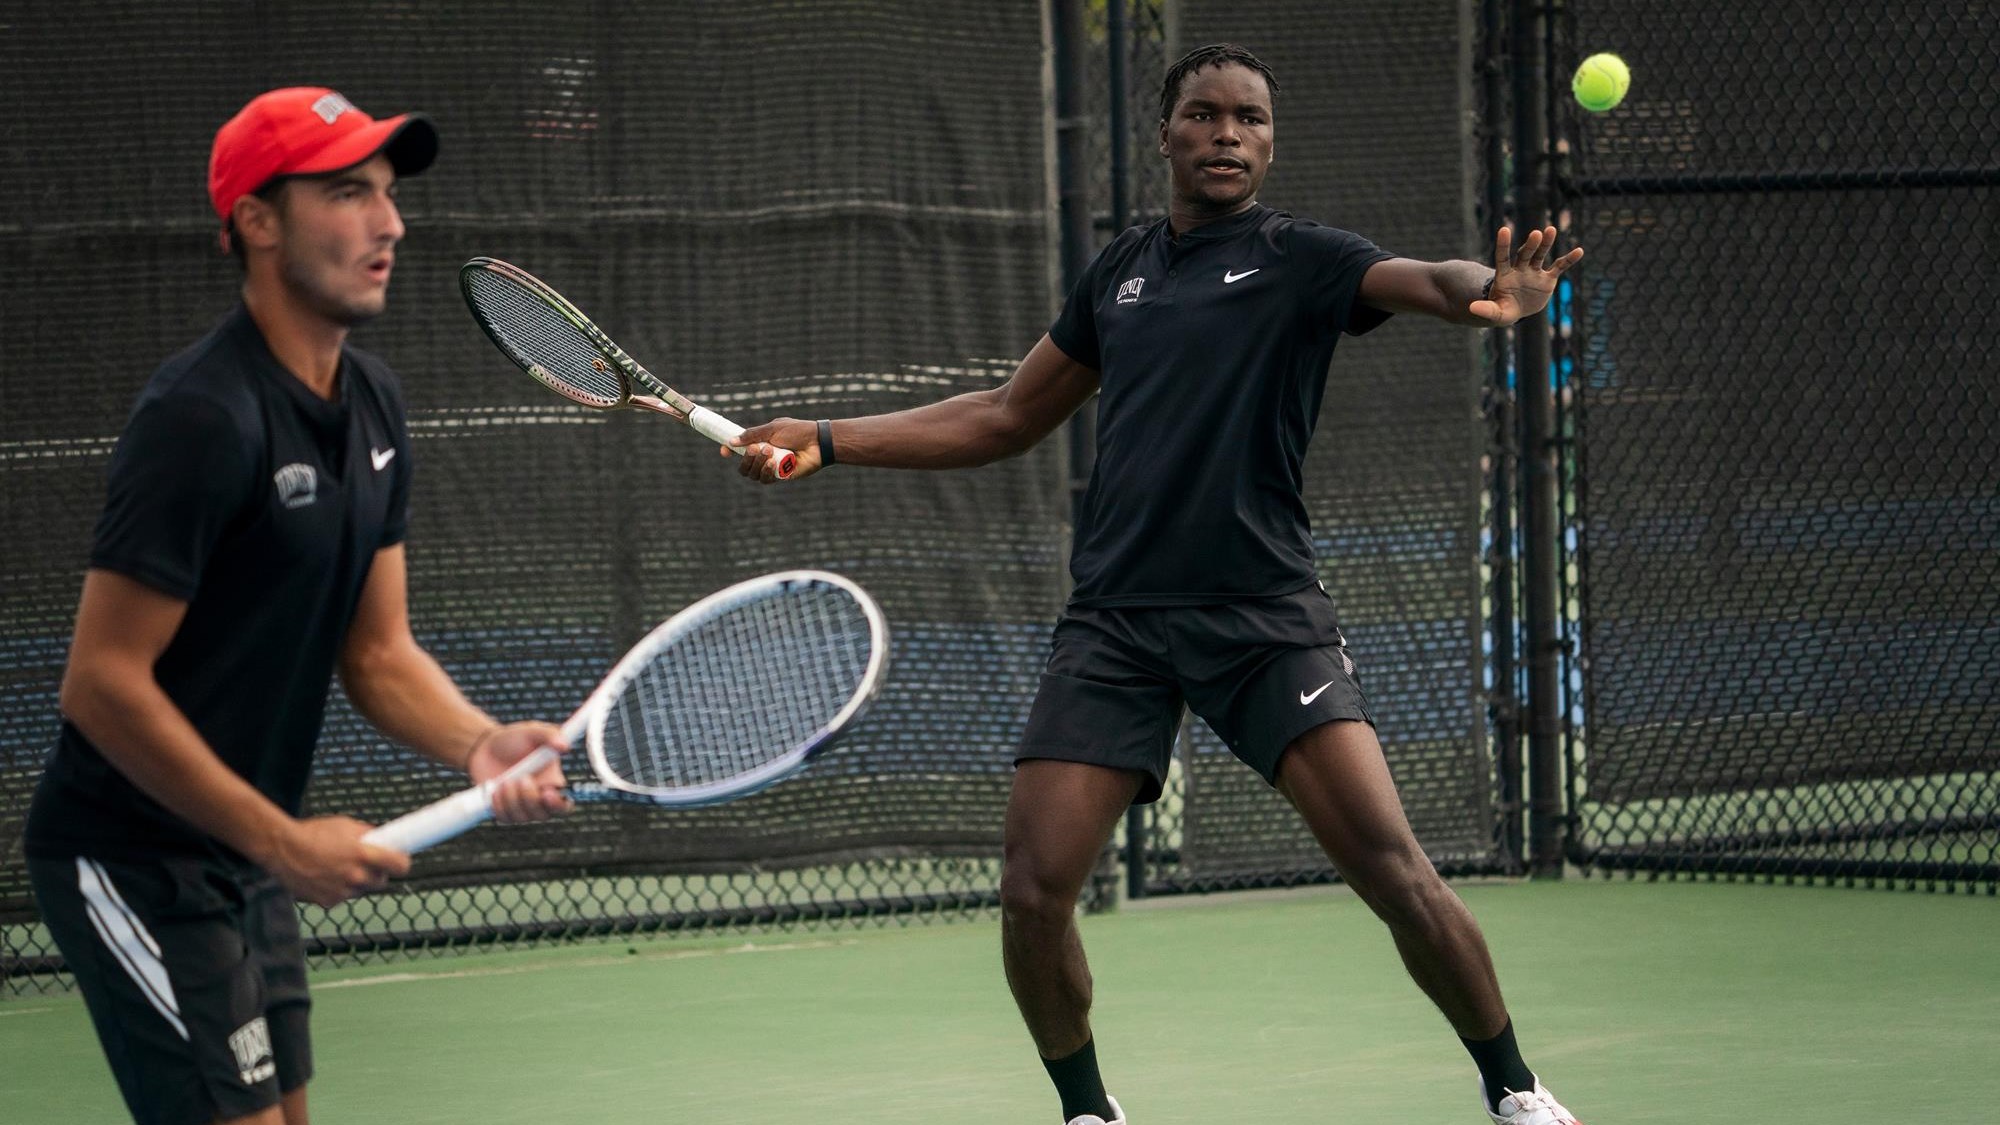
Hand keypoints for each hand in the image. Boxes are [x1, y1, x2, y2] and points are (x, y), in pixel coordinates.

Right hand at [266, 816, 410, 906]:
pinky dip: (338, 890)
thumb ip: (367, 835)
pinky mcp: (329, 902)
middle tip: (365, 864)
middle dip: (376, 873)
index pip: (400, 866)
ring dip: (357, 882)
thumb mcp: (345, 825)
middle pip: (381, 881)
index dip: (401, 863)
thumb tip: (381, 838)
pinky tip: (325, 877)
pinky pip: (342, 897)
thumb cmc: (313, 833)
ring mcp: (343, 891)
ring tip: (338, 867)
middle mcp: (357, 876)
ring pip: (361, 890)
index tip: (399, 861)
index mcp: (365, 855)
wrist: (282, 849)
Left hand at [466, 722, 571, 822]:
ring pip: (522, 817)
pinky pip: (505, 817)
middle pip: (542, 815)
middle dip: (530, 798)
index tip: (547, 793)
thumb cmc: (514, 739)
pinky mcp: (503, 810)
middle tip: (521, 778)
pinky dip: (499, 804)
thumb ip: (550, 735)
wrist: (485, 747)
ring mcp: (520, 806)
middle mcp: (538, 798)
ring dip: (512, 799)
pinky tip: (495, 789)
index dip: (558, 805)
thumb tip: (565, 746)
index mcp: (552, 783)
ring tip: (505, 780)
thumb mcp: (532, 731)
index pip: (563, 805)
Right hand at [726, 417, 821, 483]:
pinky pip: (765, 480)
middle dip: (747, 458)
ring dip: (757, 463)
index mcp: (760, 442)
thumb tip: (731, 442)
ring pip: (752, 474)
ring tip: (770, 452)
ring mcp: (771, 468)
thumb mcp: (772, 429)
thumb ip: (752, 435)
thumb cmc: (797, 431)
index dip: (729, 451)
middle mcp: (764, 456)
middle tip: (757, 448)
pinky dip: (766, 472)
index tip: (724, 451)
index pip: (739, 450)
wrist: (817, 442)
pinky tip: (773, 463)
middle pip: (743, 466)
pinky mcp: (780, 477)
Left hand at [1468, 225, 1582, 326]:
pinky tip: (1579, 251)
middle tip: (1536, 233)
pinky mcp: (1548, 279)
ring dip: (1546, 243)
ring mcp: (1534, 272)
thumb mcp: (1495, 313)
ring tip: (1551, 230)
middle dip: (1530, 245)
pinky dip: (1569, 260)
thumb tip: (1472, 308)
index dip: (1503, 245)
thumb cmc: (1503, 309)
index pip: (1503, 257)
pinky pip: (1559, 267)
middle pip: (1525, 254)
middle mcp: (1520, 269)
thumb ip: (1486, 309)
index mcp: (1505, 275)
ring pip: (1540, 255)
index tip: (1504, 230)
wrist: (1517, 310)